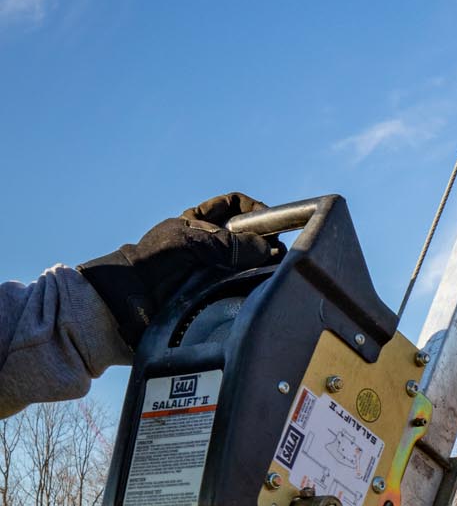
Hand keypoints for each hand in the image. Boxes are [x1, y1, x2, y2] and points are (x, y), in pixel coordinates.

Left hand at [79, 195, 274, 345]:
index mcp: (199, 222)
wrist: (131, 300)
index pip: (233, 205)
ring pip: (248, 262)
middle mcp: (210, 244)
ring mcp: (214, 270)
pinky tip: (261, 287)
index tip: (269, 220)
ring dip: (261, 264)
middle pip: (248, 235)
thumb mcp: (190, 242)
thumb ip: (227, 243)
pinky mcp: (216, 294)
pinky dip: (253, 285)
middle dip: (265, 240)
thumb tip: (266, 249)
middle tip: (276, 251)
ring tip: (271, 271)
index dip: (253, 209)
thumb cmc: (152, 262)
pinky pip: (241, 287)